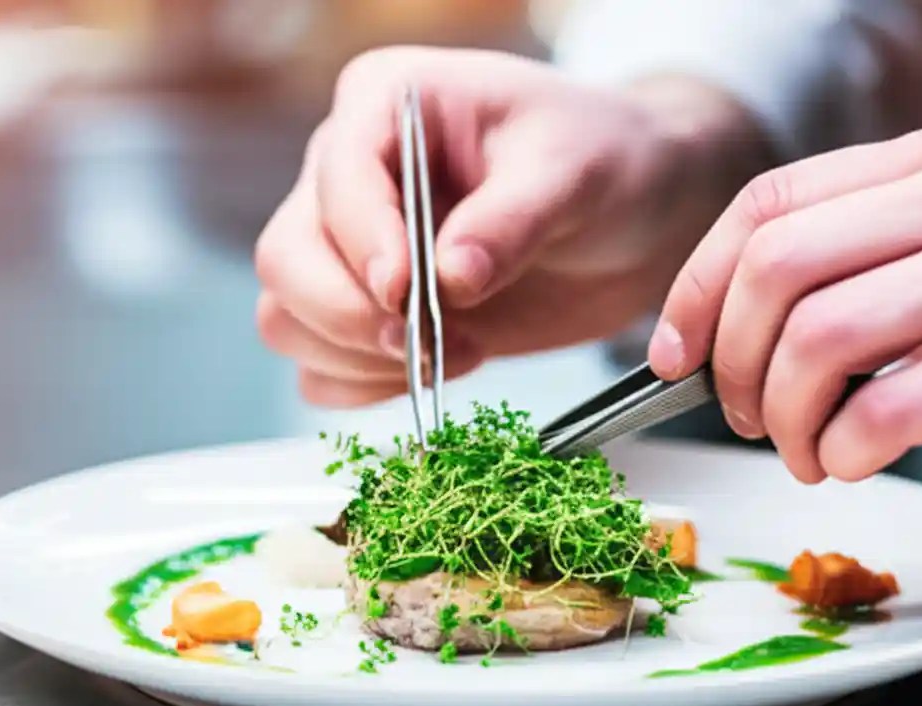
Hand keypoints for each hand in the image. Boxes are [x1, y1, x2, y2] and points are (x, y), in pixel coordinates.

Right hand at [255, 46, 771, 405]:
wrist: (635, 218)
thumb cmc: (606, 162)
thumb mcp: (573, 174)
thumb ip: (511, 221)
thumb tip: (451, 278)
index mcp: (388, 103)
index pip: (338, 176)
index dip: (363, 240)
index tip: (405, 292)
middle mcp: (350, 172)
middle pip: (287, 258)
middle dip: (347, 313)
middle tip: (423, 343)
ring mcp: (353, 246)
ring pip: (287, 317)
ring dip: (354, 357)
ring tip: (450, 357)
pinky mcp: (372, 311)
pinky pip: (323, 368)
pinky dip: (364, 386)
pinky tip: (437, 372)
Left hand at [651, 123, 921, 481]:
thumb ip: (873, 251)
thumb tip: (744, 326)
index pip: (769, 203)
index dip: (700, 283)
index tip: (675, 349)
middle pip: (779, 266)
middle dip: (734, 359)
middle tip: (743, 413)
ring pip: (823, 336)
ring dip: (786, 415)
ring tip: (802, 450)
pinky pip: (895, 406)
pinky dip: (845, 448)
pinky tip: (852, 461)